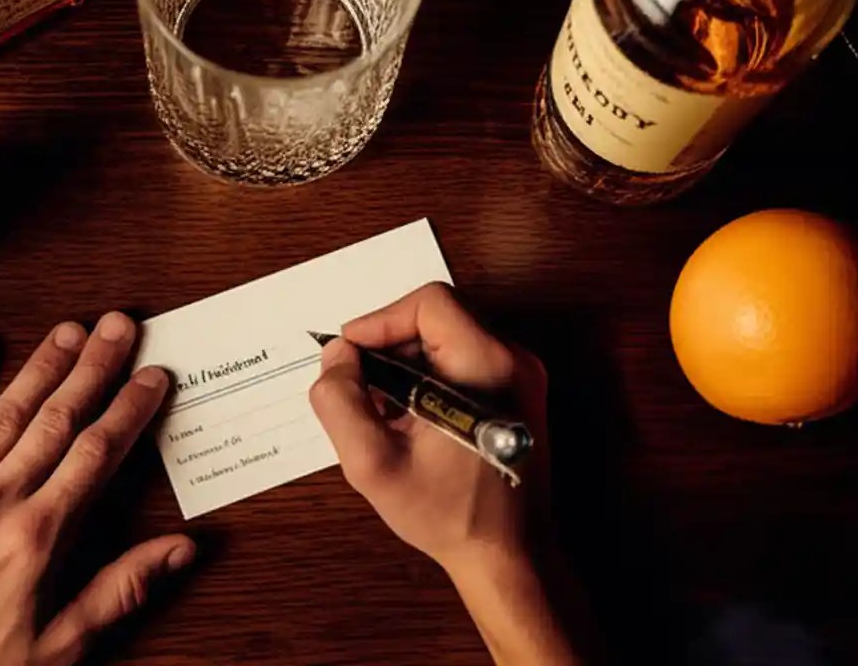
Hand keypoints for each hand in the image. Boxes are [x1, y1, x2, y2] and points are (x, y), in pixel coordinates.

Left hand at [0, 313, 194, 665]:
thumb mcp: (59, 647)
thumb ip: (120, 589)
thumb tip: (180, 548)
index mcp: (36, 539)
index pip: (96, 455)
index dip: (129, 410)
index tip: (152, 376)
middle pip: (57, 420)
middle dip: (94, 369)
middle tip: (118, 325)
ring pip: (3, 414)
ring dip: (40, 367)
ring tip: (69, 331)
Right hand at [309, 282, 547, 565]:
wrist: (509, 554)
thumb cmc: (450, 515)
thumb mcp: (373, 464)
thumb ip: (340, 402)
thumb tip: (336, 357)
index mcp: (486, 367)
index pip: (428, 303)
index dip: (379, 321)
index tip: (351, 355)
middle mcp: (513, 361)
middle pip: (438, 315)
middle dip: (389, 344)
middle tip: (360, 384)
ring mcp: (522, 375)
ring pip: (449, 336)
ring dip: (408, 361)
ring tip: (384, 407)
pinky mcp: (519, 391)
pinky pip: (465, 359)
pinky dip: (430, 375)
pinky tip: (410, 417)